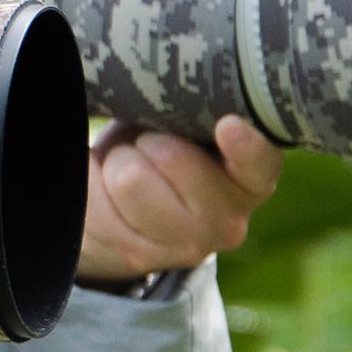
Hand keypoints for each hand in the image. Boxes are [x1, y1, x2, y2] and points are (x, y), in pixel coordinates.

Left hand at [77, 115, 283, 284]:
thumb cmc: (162, 147)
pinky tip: (104, 189)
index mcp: (253, 178)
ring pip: (129, 178)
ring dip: (116, 162)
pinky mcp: (140, 257)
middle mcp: (229, 219)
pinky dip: (91, 183)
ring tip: (126, 169)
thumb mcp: (181, 124)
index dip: (244, 145)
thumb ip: (191, 113)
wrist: (121, 211)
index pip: (259, 164)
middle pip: (169, 155)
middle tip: (148, 146)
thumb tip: (160, 93)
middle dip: (146, 139)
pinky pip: (98, 204)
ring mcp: (187, 245)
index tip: (228, 125)